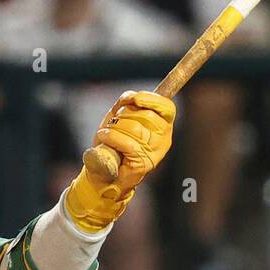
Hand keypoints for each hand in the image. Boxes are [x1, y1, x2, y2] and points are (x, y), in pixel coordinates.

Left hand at [64, 90, 175, 230]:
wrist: (102, 173)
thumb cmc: (113, 144)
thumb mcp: (120, 117)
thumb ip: (127, 104)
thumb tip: (131, 97)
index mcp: (163, 126)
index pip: (167, 107)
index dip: (151, 99)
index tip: (134, 98)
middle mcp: (164, 139)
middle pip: (147, 115)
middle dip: (125, 114)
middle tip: (113, 121)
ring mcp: (155, 153)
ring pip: (136, 128)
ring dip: (115, 126)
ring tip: (106, 132)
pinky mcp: (143, 163)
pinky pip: (128, 144)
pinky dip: (111, 137)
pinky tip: (104, 137)